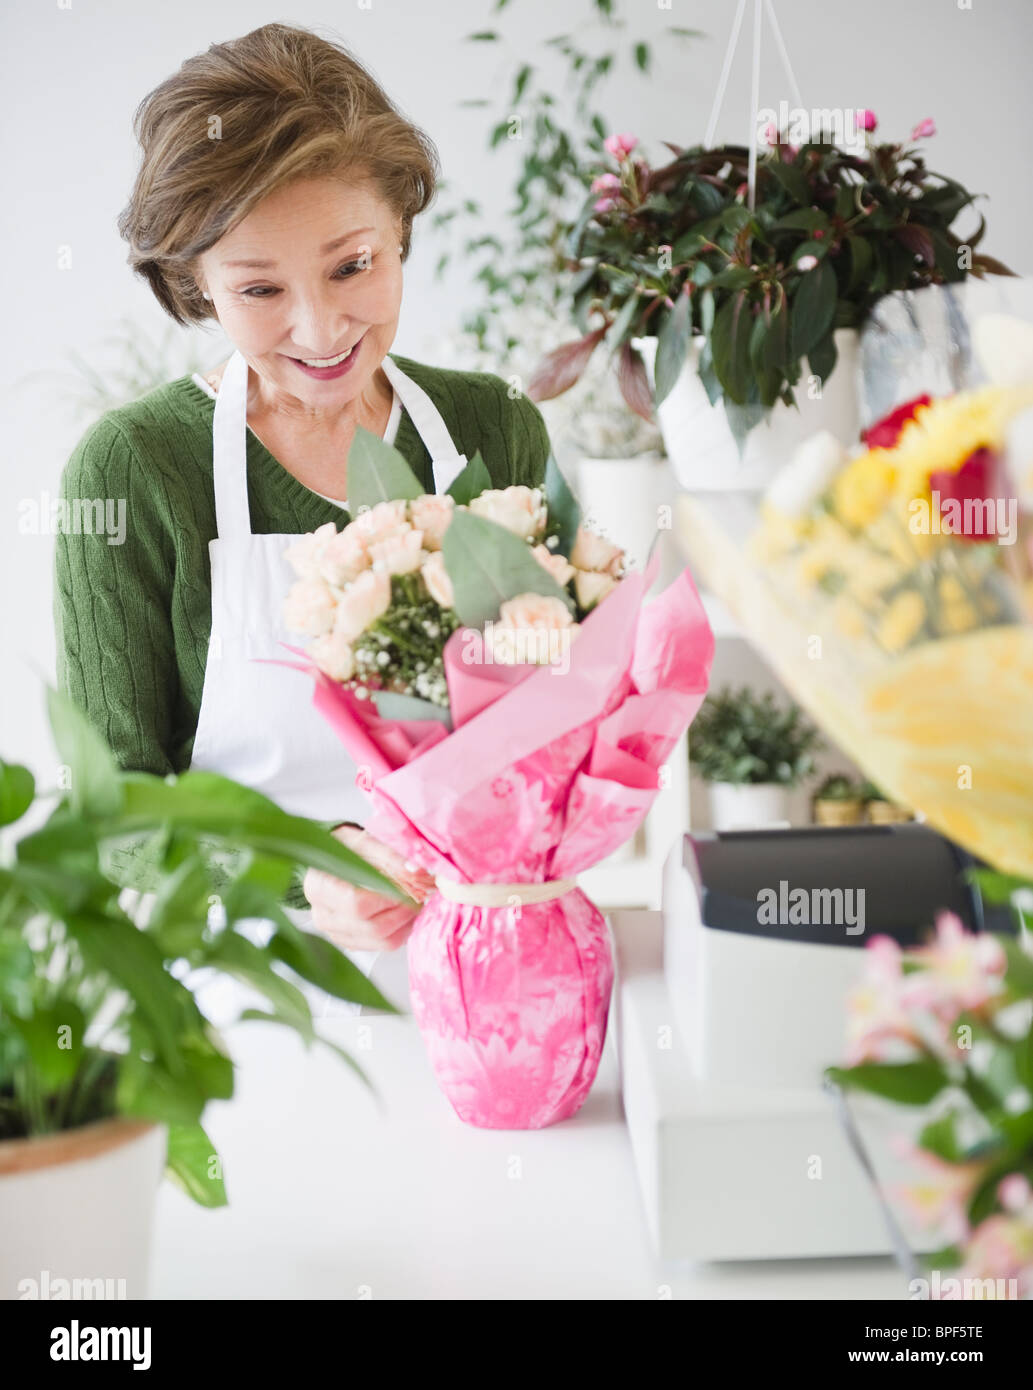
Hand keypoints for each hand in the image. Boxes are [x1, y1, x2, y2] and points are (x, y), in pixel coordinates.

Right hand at [303, 824, 434, 953]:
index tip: (407, 887)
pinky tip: (403, 912)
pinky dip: (399, 930)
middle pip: (372, 927)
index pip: (358, 904)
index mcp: (320, 887)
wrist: (334, 858)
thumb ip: (391, 857)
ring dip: (405, 923)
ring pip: (380, 940)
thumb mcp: (367, 843)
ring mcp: (335, 932)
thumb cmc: (347, 848)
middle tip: (418, 895)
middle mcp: (323, 915)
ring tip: (413, 902)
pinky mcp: (349, 941)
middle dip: (403, 912)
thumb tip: (416, 871)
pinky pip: (381, 945)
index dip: (390, 898)